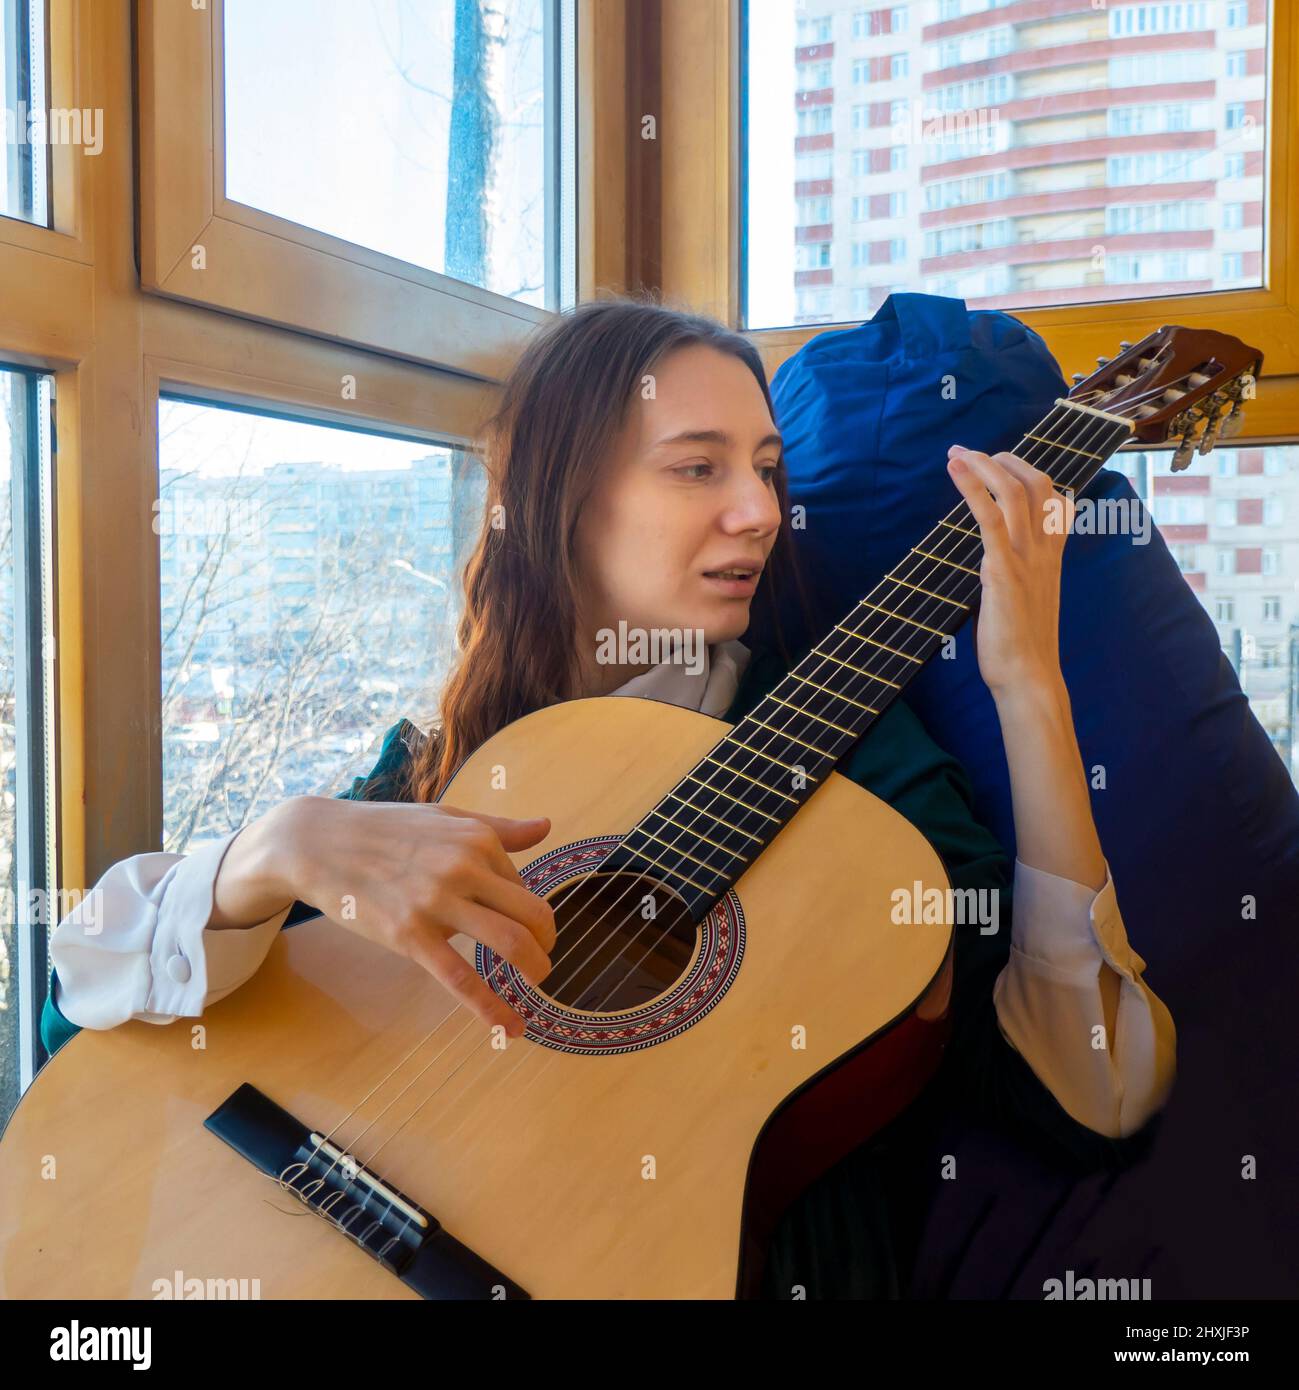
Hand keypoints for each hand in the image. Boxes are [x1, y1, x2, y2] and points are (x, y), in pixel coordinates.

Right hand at [278, 796, 555, 1036]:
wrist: (319, 843)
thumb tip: (546, 827)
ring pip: (509, 942)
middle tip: (543, 959)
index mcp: (477, 839)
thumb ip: (500, 828)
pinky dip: (491, 1007)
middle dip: (548, 943)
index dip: (526, 912)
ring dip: (535, 969)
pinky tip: (509, 1027)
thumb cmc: (386, 830)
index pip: (523, 885)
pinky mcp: (410, 936)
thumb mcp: (446, 817)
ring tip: (538, 982)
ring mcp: (437, 902)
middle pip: (532, 914)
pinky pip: (460, 978)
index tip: (523, 928)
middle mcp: (464, 867)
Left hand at [943, 444, 1072, 698]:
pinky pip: (990, 517)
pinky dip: (972, 487)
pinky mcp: (1002, 569)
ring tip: (957, 452)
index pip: (1055, 500)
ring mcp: (1026, 558)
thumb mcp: (1026, 601)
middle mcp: (1044, 551)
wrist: (1028, 676)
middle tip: (973, 453)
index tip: (1002, 465)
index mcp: (1052, 558)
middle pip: (1038, 484)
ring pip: (1013, 492)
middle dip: (1005, 460)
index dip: (1030, 475)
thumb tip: (994, 568)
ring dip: (983, 464)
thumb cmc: (1021, 646)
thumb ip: (1017, 576)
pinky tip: (955, 470)